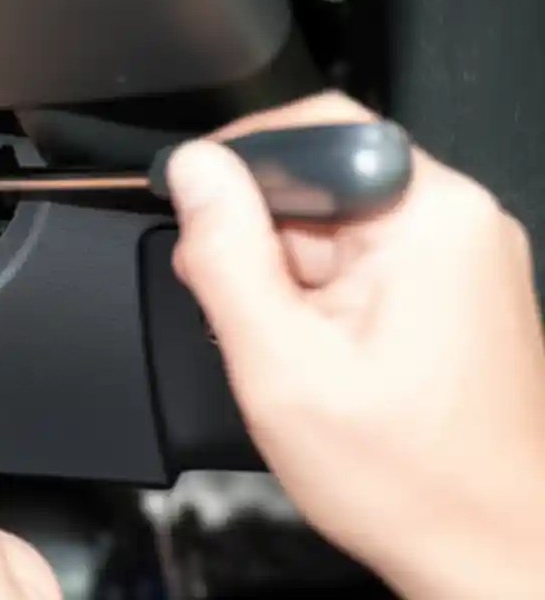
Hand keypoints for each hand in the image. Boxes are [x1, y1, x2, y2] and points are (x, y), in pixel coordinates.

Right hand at [166, 93, 544, 598]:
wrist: (489, 551)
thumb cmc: (406, 477)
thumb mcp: (279, 361)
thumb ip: (227, 254)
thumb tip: (194, 172)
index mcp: (427, 217)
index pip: (312, 129)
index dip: (236, 163)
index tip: (191, 209)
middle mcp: (459, 221)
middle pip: (323, 176)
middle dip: (259, 232)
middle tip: (236, 308)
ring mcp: (464, 255)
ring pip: (338, 220)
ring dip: (289, 271)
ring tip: (288, 347)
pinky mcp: (457, 288)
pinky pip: (368, 256)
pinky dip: (323, 293)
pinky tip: (318, 350)